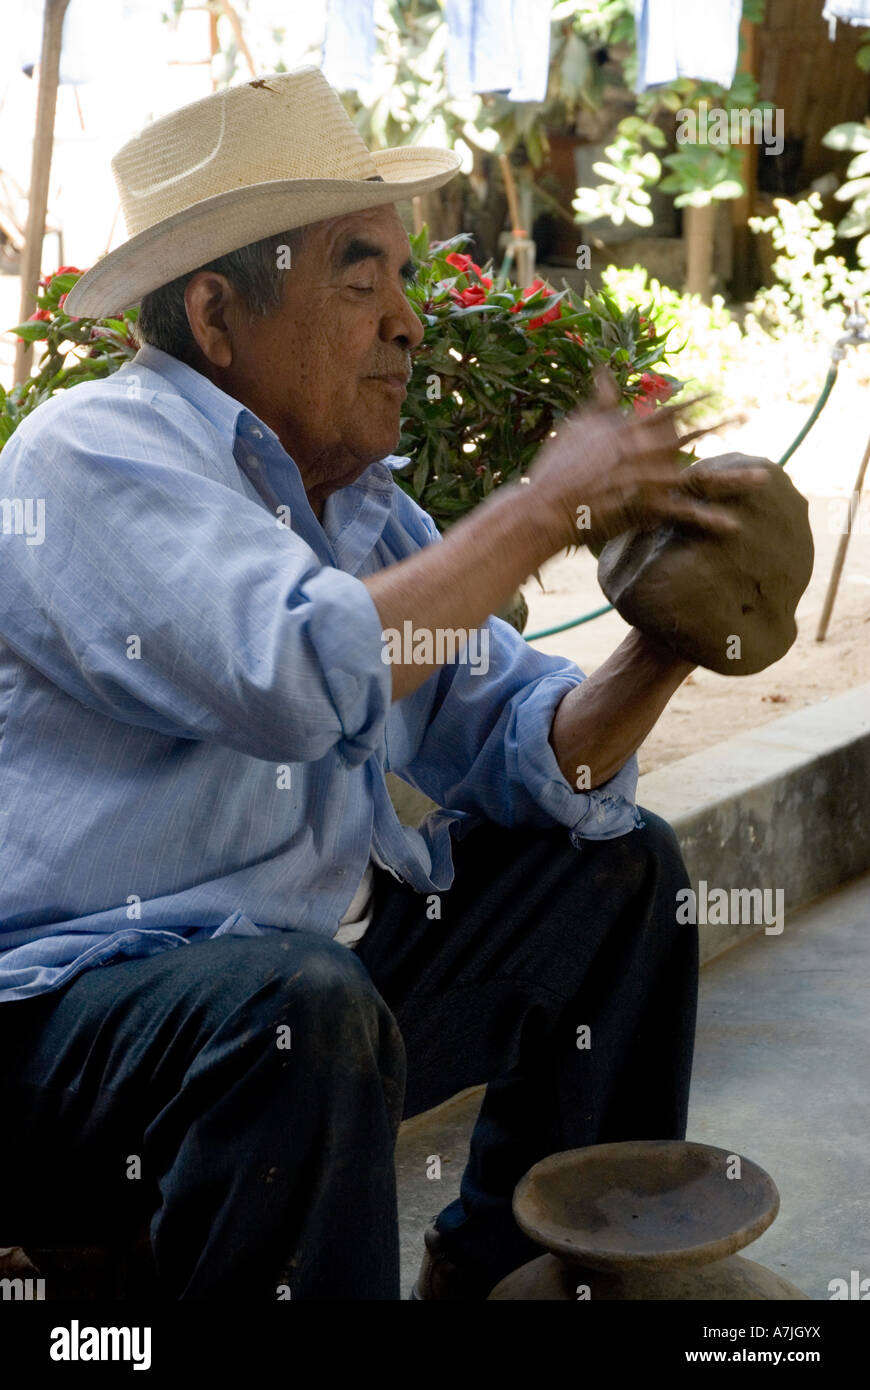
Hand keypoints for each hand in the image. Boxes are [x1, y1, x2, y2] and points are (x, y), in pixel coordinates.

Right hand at [525, 367, 768, 553]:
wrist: (547, 503)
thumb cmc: (557, 465)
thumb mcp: (577, 424)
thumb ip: (598, 398)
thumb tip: (604, 369)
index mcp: (631, 428)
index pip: (669, 408)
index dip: (695, 400)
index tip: (718, 391)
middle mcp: (648, 449)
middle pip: (695, 434)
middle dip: (725, 423)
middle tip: (752, 413)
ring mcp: (652, 479)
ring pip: (701, 474)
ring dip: (734, 476)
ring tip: (763, 476)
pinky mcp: (649, 508)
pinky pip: (685, 515)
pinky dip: (709, 521)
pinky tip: (734, 526)